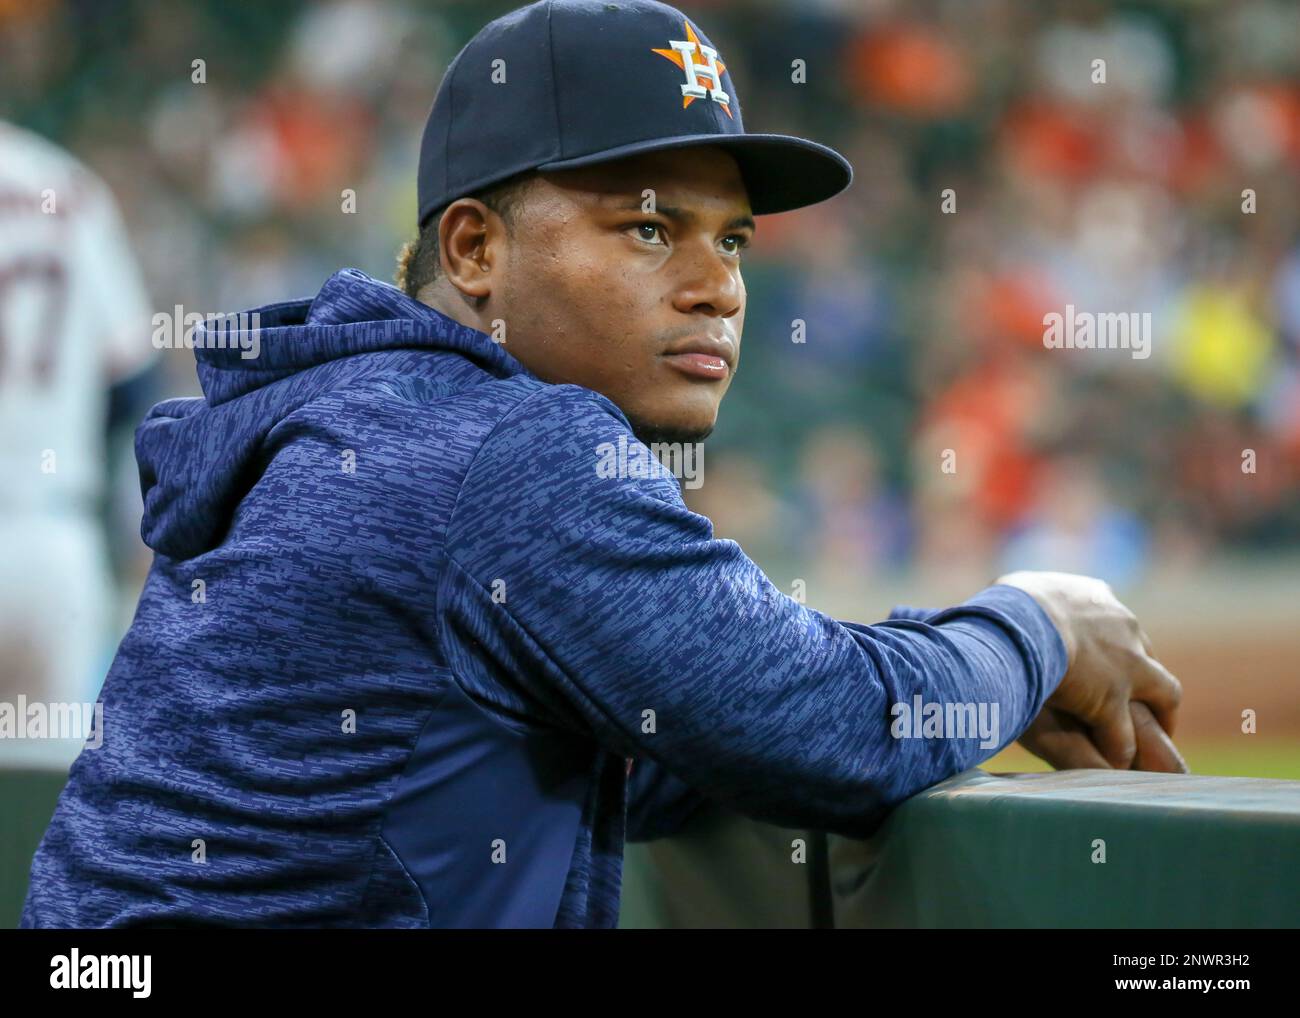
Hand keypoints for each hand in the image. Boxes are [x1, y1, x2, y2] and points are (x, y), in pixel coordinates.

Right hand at [995, 571, 1183, 769]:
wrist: (1020, 620)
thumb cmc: (1006, 604)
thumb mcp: (1020, 591)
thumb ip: (1028, 600)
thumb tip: (1013, 604)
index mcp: (1094, 596)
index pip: (1119, 620)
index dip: (1115, 643)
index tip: (1105, 658)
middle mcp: (1122, 626)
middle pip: (1147, 655)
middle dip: (1145, 681)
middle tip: (1135, 703)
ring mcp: (1126, 663)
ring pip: (1163, 694)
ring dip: (1151, 720)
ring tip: (1139, 741)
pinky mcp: (1113, 699)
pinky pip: (1122, 735)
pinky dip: (1118, 750)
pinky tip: (1111, 765)